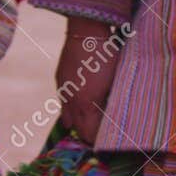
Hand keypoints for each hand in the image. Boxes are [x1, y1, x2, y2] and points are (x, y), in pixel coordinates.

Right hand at [55, 18, 122, 143]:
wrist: (87, 32)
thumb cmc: (109, 55)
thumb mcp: (115, 82)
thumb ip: (111, 102)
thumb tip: (113, 117)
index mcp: (87, 103)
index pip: (90, 133)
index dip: (98, 140)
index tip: (108, 143)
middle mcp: (71, 100)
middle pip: (78, 128)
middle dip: (89, 134)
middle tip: (101, 138)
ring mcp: (63, 90)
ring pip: (68, 117)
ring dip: (79, 123)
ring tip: (92, 124)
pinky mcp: (60, 80)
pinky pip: (64, 103)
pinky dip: (72, 110)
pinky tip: (81, 108)